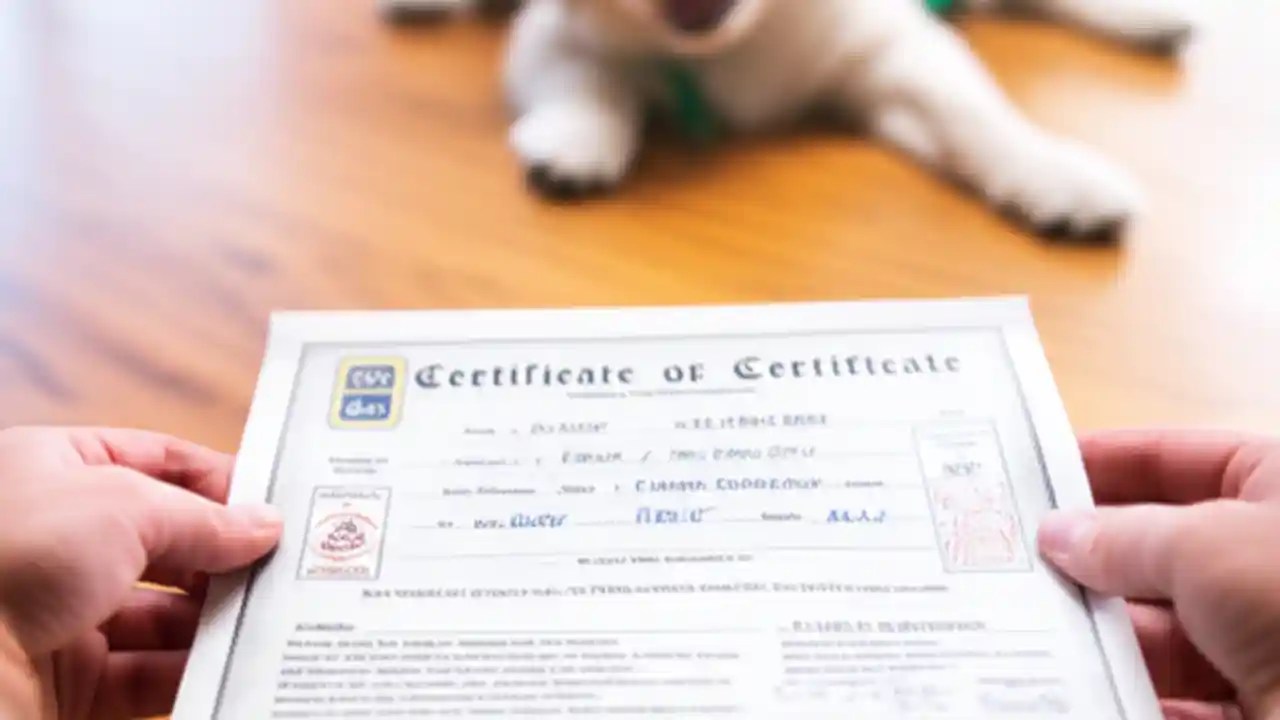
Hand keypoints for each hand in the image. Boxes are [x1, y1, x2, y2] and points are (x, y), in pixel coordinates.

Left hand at [0, 426, 282, 718]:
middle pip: (167, 541)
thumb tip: (264, 525)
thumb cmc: (10, 555)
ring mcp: (61, 610)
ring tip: (268, 618)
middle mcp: (58, 538)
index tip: (277, 503)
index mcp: (56, 471)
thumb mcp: (124, 509)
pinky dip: (188, 670)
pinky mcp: (66, 677)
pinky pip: (144, 671)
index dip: (218, 479)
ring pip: (162, 612)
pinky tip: (230, 666)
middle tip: (284, 567)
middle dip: (225, 556)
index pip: (157, 461)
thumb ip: (204, 519)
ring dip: (214, 617)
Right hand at [1038, 430, 1279, 719]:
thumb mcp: (1204, 546)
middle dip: (1096, 557)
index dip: (1114, 461)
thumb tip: (1060, 533)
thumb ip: (1123, 536)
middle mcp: (1279, 561)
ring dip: (1104, 630)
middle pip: (1167, 549)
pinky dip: (1132, 690)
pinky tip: (1078, 684)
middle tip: (1020, 558)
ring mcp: (1275, 638)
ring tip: (1033, 626)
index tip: (1044, 472)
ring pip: (1168, 628)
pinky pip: (1183, 693)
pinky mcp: (1262, 703)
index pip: (1187, 459)